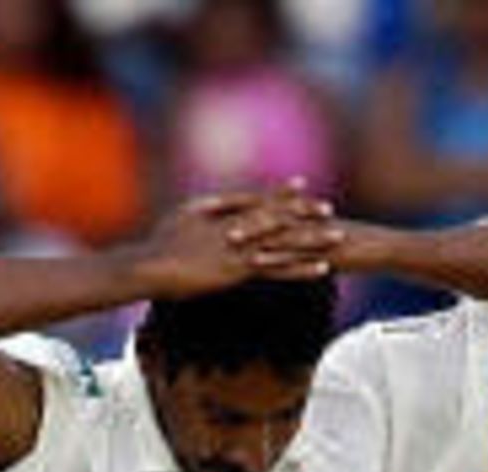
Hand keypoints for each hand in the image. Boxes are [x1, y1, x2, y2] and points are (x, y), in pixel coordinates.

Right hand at [135, 182, 344, 297]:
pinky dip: (302, 268)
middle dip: (303, 211)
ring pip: (284, 239)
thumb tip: (204, 211)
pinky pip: (279, 269)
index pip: (256, 199)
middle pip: (277, 215)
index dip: (279, 193)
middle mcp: (236, 225)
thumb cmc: (156, 250)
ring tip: (338, 236)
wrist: (149, 266)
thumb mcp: (178, 224)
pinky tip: (323, 269)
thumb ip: (197, 216)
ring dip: (312, 238)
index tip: (301, 186)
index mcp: (222, 212)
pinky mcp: (241, 270)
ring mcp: (241, 246)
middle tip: (329, 207)